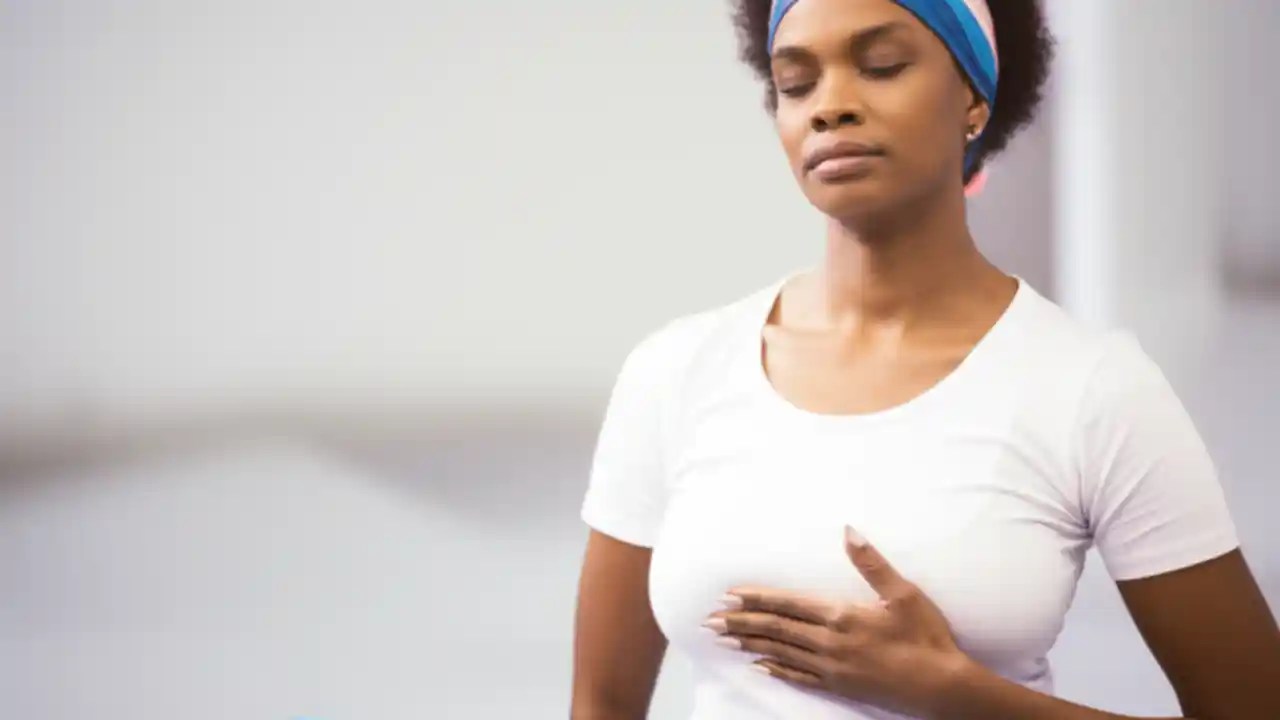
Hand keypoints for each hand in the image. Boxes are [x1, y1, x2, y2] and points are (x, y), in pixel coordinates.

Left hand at [703, 526, 972, 718]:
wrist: (943, 688)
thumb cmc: (927, 637)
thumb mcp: (903, 593)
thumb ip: (871, 562)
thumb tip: (848, 531)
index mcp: (841, 616)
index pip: (787, 604)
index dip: (756, 598)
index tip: (729, 595)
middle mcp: (829, 644)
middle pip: (775, 629)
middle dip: (741, 623)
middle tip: (710, 621)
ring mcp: (832, 669)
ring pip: (781, 653)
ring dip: (751, 644)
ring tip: (725, 639)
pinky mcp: (840, 686)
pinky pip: (799, 678)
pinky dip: (776, 670)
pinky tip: (760, 666)